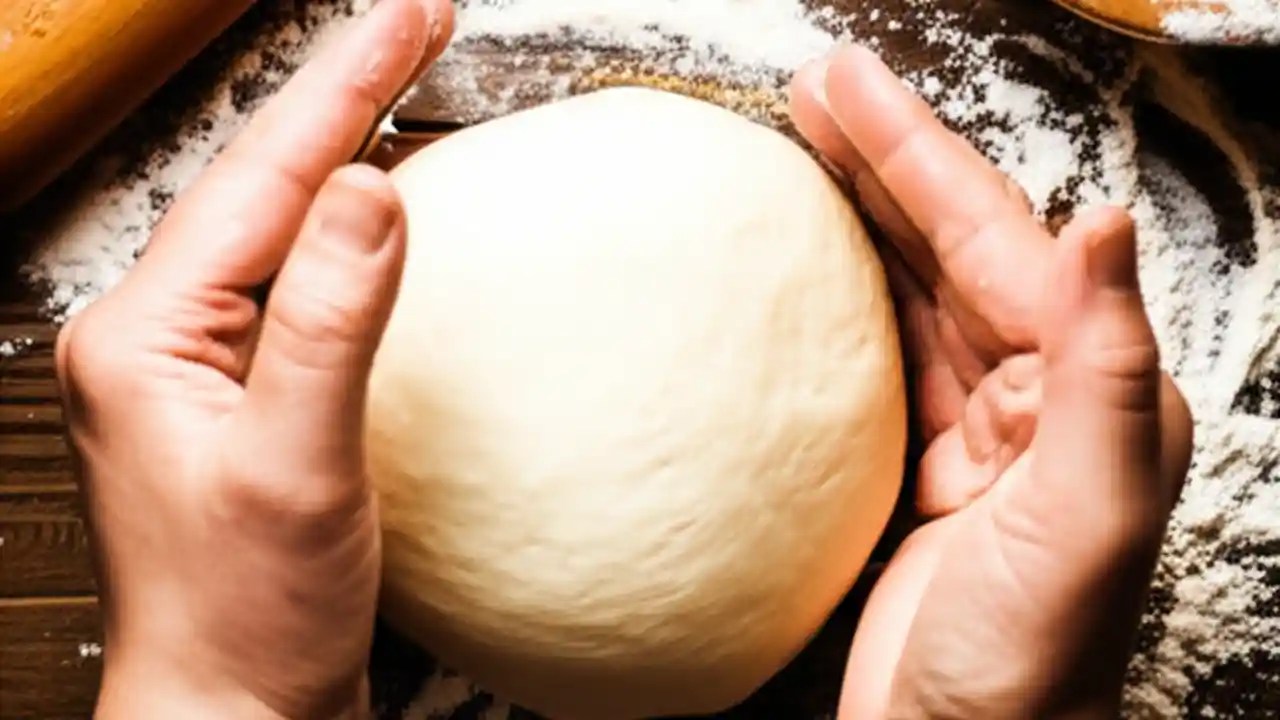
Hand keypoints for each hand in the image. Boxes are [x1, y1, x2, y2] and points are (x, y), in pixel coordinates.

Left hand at [55, 1, 452, 716]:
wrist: (231, 713)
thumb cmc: (245, 615)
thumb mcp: (293, 465)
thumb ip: (328, 319)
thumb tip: (371, 189)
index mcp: (148, 334)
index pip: (262, 177)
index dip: (345, 86)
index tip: (412, 14)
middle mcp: (158, 336)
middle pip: (259, 180)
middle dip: (343, 94)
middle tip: (416, 19)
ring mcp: (197, 364)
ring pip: (275, 223)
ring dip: (341, 148)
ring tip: (396, 81)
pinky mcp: (239, 395)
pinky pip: (294, 282)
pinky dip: (343, 230)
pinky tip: (376, 208)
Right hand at [789, 47, 1193, 718]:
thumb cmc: (1027, 667)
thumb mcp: (1085, 521)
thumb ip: (1107, 371)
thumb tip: (1103, 222)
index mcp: (1093, 390)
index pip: (996, 239)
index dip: (918, 153)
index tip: (847, 85)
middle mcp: (1043, 395)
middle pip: (953, 246)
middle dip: (883, 160)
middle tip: (814, 90)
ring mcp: (977, 428)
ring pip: (917, 288)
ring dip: (862, 214)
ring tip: (807, 147)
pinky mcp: (920, 464)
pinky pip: (885, 351)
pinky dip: (849, 295)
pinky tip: (814, 265)